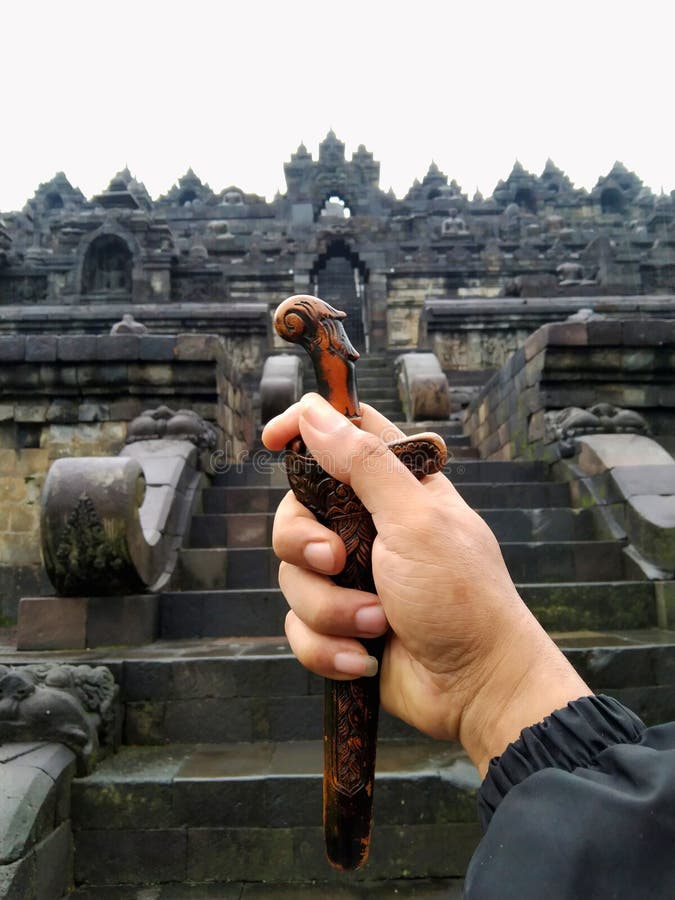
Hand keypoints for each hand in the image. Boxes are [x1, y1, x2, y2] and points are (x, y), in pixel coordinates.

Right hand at [262, 393, 589, 775]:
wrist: (476, 689)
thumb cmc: (463, 597)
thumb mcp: (416, 521)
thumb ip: (364, 465)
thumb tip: (314, 413)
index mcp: (394, 489)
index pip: (342, 438)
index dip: (303, 428)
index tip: (271, 438)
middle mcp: (367, 528)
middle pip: (296, 514)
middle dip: (306, 545)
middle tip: (338, 562)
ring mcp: (352, 578)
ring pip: (293, 577)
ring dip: (331, 608)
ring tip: (377, 623)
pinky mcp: (341, 625)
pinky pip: (299, 627)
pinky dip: (327, 646)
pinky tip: (364, 657)